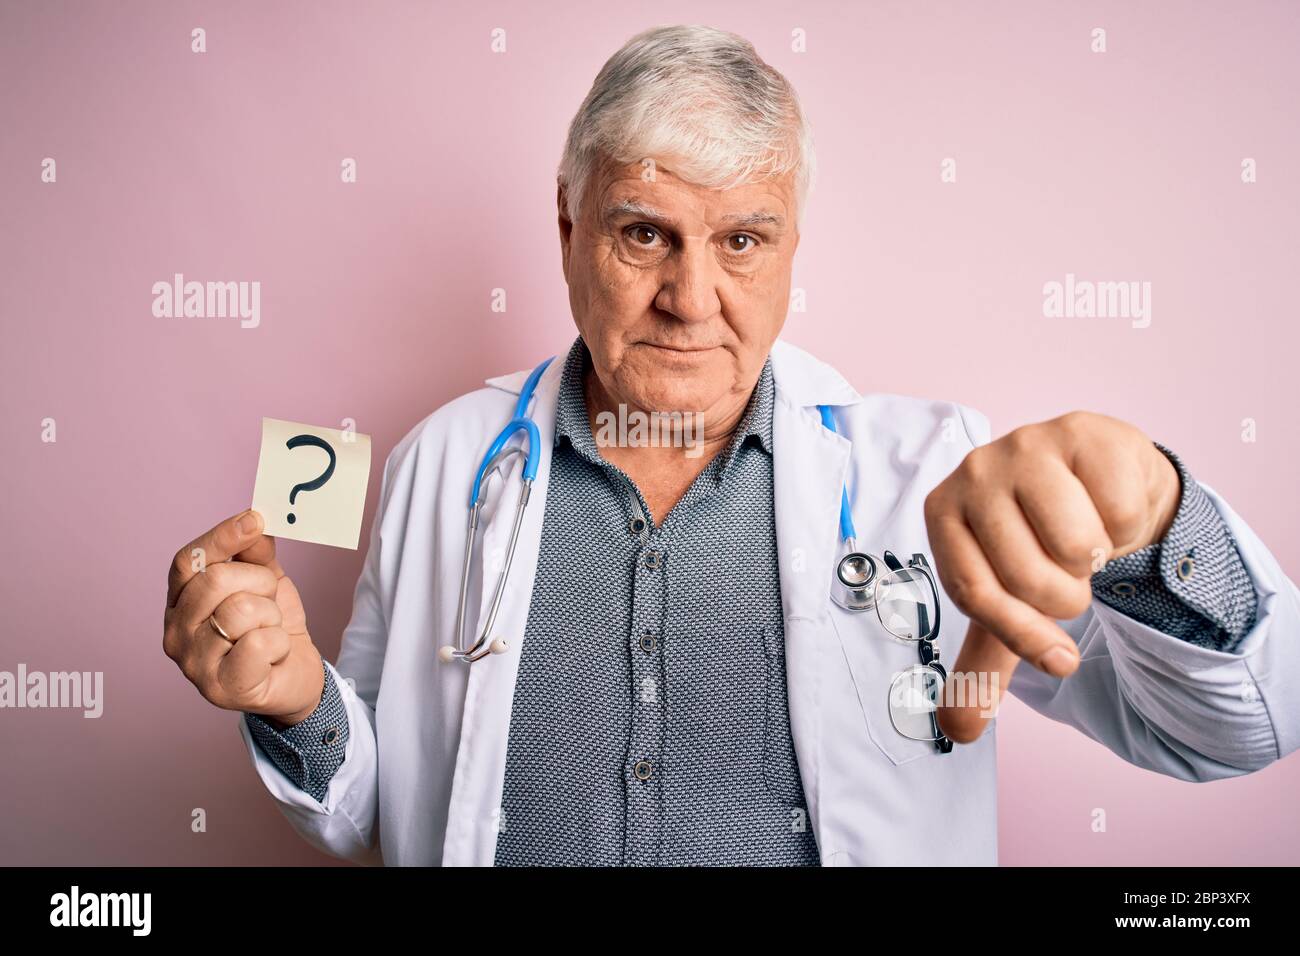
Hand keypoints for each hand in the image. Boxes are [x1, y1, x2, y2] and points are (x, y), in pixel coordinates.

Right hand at [163, 510, 324, 727]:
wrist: (295, 676)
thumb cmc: (271, 628)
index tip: (255, 520)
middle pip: (216, 581)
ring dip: (272, 616)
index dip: (221, 537)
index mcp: (179, 602)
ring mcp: (193, 664)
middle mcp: (176, 633)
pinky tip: (273, 655)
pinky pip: (258, 643)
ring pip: (241, 611)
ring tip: (270, 631)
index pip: (188, 561)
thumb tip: (253, 521)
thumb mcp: (265, 581)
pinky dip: (279, 643)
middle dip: (260, 582)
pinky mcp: (221, 688)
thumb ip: (255, 552)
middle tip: (270, 600)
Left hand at [924, 411, 1180, 743]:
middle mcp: (974, 470)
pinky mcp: (1080, 430)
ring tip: (1084, 541)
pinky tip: (1106, 507)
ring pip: (1078, 545)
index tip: (1062, 663)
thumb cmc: (1040, 542)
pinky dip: (1126, 526)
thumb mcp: (1008, 602)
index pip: (973, 591)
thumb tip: (959, 730)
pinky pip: (1118, 511)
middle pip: (1027, 575)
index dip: (1021, 636)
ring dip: (1097, 561)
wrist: (1095, 480)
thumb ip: (983, 664)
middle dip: (1066, 598)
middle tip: (1071, 579)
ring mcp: (1025, 444)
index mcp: (941, 511)